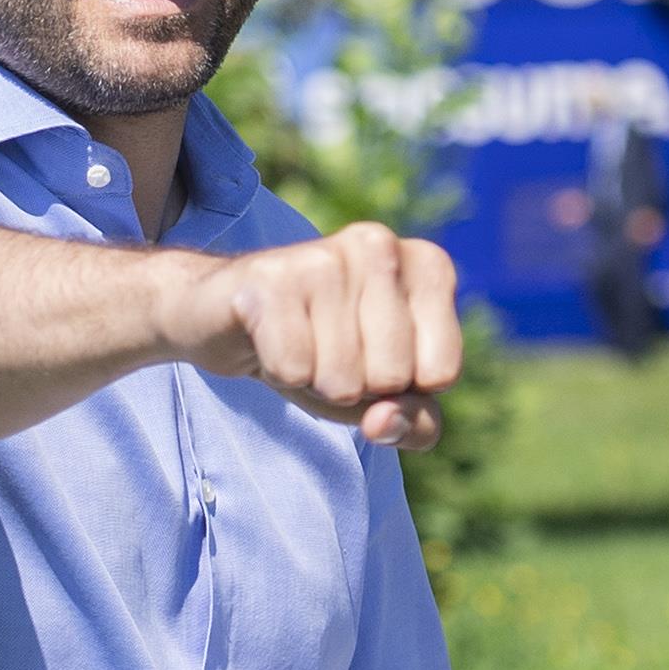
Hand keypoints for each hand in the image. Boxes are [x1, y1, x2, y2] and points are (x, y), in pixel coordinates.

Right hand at [161, 221, 462, 448]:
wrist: (228, 316)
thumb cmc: (325, 352)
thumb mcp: (387, 396)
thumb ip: (417, 423)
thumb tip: (382, 421)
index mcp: (429, 266)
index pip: (441, 374)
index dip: (402, 388)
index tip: (373, 354)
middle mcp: (382, 245)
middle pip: (392, 378)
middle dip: (356, 386)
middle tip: (327, 348)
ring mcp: (326, 255)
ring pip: (342, 380)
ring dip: (314, 379)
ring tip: (299, 341)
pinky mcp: (269, 276)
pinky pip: (293, 369)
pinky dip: (279, 370)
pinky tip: (268, 336)